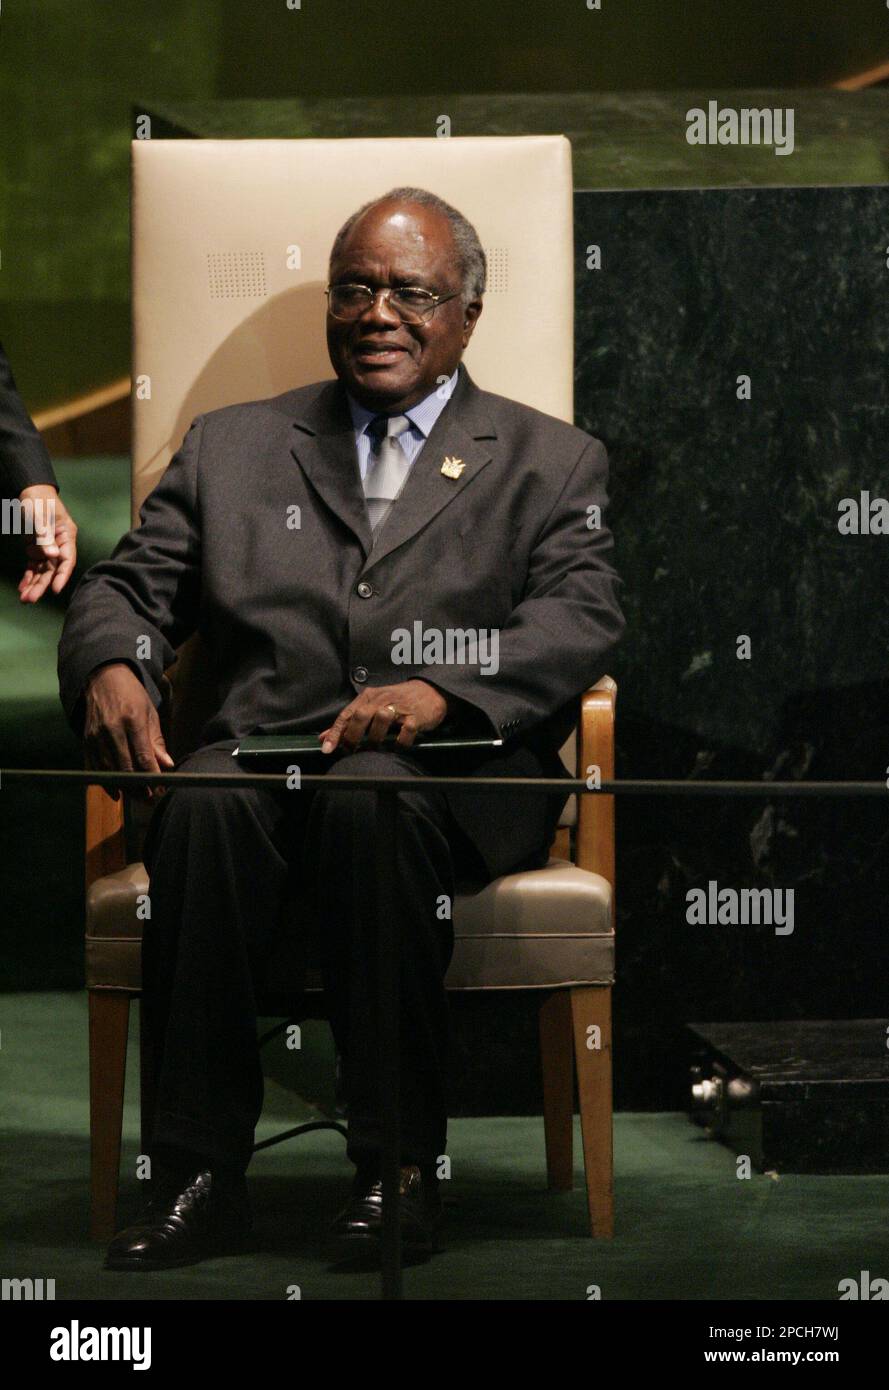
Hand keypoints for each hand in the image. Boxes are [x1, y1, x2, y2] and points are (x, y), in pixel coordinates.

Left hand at [17, 485, 77, 601]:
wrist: (29, 491)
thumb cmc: (37, 500)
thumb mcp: (39, 515)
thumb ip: (45, 536)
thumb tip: (54, 556)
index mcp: (66, 536)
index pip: (67, 559)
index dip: (62, 575)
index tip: (55, 589)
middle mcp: (59, 545)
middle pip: (53, 569)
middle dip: (42, 585)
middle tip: (31, 599)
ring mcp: (48, 548)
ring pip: (42, 571)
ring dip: (33, 584)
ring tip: (24, 599)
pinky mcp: (37, 548)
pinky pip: (33, 566)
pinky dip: (28, 576)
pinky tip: (22, 587)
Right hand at [84, 662, 174, 799]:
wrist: (104, 678)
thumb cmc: (132, 696)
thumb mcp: (150, 713)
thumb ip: (157, 741)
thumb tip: (167, 765)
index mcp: (132, 720)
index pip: (143, 756)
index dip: (151, 776)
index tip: (160, 788)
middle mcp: (112, 729)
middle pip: (125, 766)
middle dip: (138, 786)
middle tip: (150, 799)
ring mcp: (96, 736)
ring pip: (109, 770)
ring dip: (123, 787)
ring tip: (137, 797)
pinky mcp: (86, 740)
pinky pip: (94, 767)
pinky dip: (104, 782)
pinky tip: (116, 793)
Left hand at [319, 679, 448, 753]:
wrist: (430, 691)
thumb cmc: (397, 701)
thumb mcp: (371, 706)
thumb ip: (348, 721)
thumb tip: (323, 737)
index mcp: (368, 697)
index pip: (346, 714)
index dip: (335, 733)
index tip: (327, 749)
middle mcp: (381, 699)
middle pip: (360, 716)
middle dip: (353, 736)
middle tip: (352, 751)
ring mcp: (399, 707)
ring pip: (381, 720)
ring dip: (375, 739)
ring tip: (375, 748)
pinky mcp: (416, 716)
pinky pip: (405, 732)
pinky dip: (400, 743)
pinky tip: (397, 746)